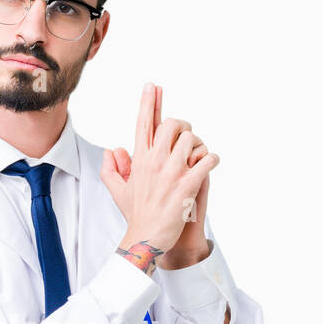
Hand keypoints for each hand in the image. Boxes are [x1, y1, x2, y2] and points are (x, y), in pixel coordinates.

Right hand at [101, 83, 217, 273]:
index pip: (143, 123)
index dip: (148, 102)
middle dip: (183, 126)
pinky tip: (210, 163)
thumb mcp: (117, 190)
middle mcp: (155, 161)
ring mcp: (172, 172)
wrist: (146, 238)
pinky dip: (211, 159)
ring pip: (191, 138)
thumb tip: (111, 149)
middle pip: (172, 124)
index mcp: (139, 159)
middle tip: (186, 137)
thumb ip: (111, 168)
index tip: (152, 86)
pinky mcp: (188, 184)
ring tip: (198, 156)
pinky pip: (207, 159)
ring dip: (199, 144)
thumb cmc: (135, 215)